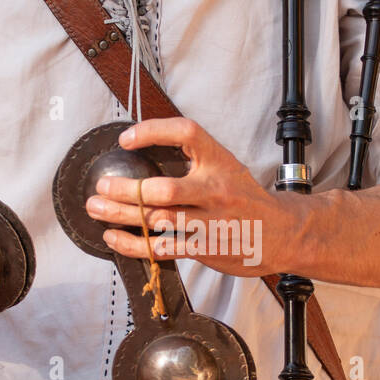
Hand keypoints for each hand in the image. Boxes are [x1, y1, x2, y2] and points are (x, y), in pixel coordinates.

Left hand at [83, 118, 297, 276]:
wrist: (283, 233)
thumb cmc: (247, 199)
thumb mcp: (228, 167)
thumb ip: (195, 161)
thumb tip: (147, 151)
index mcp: (220, 161)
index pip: (185, 134)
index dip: (153, 131)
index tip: (126, 139)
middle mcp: (215, 189)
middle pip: (162, 189)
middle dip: (126, 189)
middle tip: (101, 187)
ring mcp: (211, 221)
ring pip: (158, 220)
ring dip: (121, 215)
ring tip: (97, 209)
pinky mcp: (206, 248)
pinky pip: (162, 247)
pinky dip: (134, 244)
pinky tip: (114, 238)